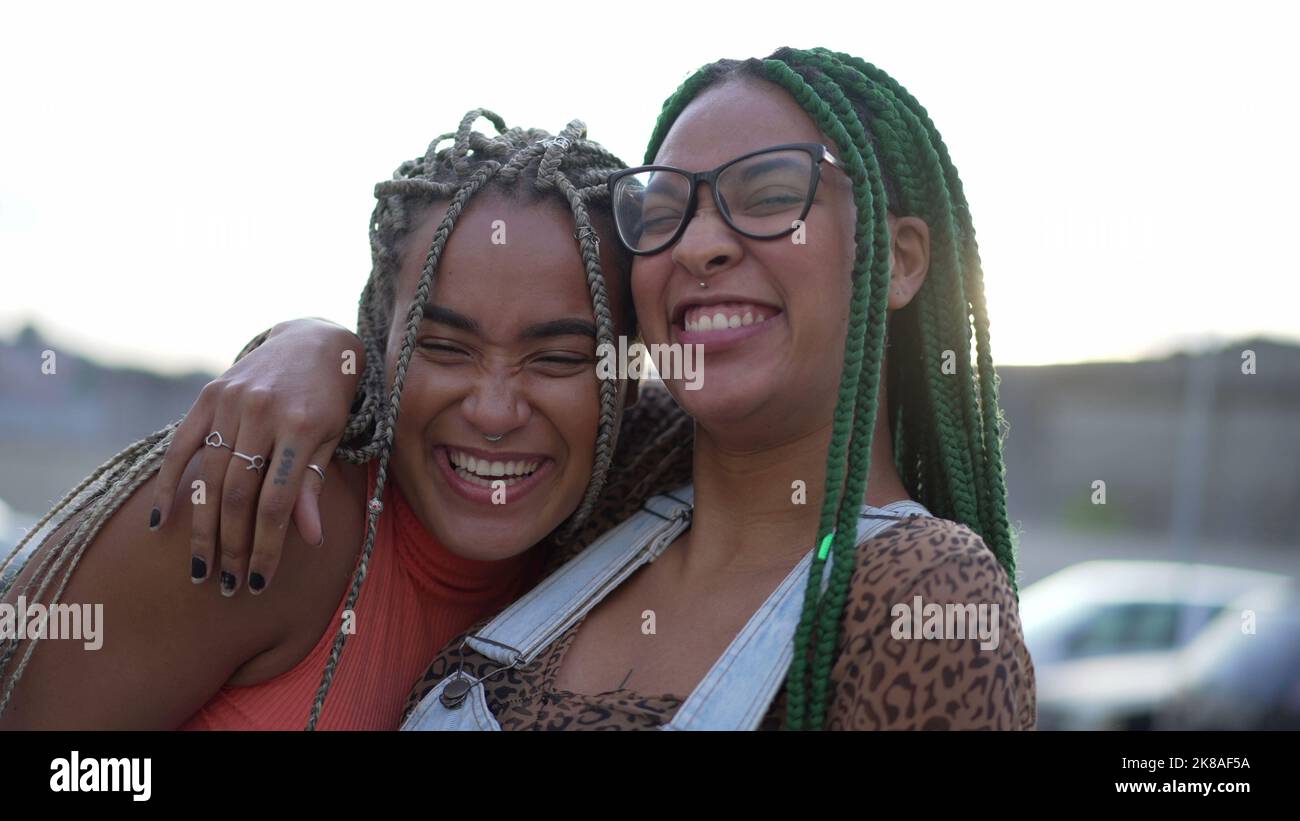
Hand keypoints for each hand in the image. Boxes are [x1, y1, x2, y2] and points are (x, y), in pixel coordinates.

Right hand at [149, 318, 364, 594]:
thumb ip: (312, 486)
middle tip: (227, 583)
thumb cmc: (329, 400)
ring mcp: (232, 401)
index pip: (277, 501)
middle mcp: (264, 413)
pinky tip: (162, 522)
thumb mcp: (332, 439)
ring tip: (202, 567)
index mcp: (303, 427)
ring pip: (208, 477)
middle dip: (232, 545)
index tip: (259, 581)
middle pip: (238, 494)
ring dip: (203, 528)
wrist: (313, 341)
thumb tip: (309, 540)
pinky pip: (181, 445)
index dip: (266, 546)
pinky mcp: (209, 394)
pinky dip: (169, 484)